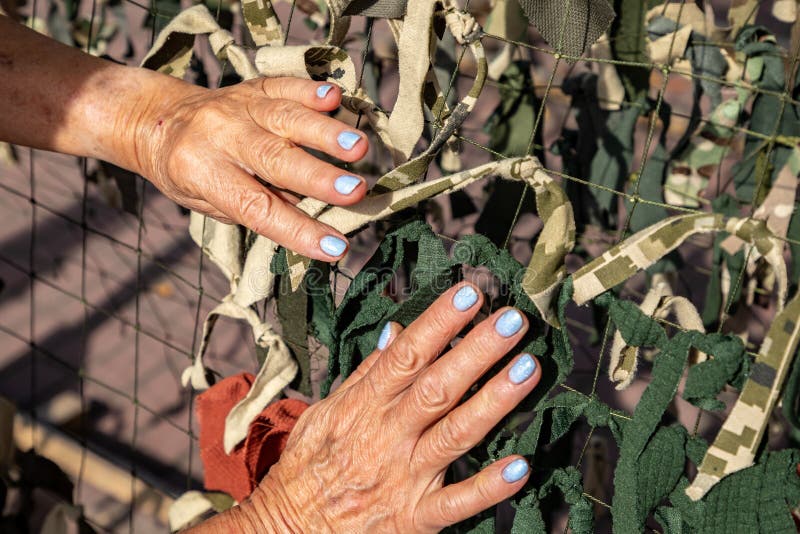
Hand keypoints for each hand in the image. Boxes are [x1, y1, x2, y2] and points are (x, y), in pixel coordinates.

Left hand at [133, 77, 367, 260]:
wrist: (158, 118)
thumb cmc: (187, 173)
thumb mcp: (208, 201)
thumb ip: (256, 206)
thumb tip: (312, 214)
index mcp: (201, 171)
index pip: (255, 207)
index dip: (296, 229)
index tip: (334, 247)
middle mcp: (219, 134)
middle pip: (275, 159)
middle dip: (319, 178)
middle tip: (356, 192)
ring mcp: (238, 106)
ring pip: (286, 118)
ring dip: (326, 133)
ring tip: (358, 147)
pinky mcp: (254, 87)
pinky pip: (284, 86)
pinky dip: (310, 90)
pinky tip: (336, 96)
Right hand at [240, 282, 540, 531]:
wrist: (289, 530)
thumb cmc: (310, 466)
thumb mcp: (326, 411)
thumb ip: (366, 373)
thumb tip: (397, 331)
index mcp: (365, 405)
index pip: (407, 356)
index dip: (439, 323)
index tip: (469, 294)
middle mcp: (388, 436)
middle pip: (437, 387)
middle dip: (476, 351)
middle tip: (512, 320)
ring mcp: (404, 477)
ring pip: (454, 434)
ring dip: (494, 401)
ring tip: (528, 368)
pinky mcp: (415, 518)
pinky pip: (456, 503)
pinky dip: (488, 487)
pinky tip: (520, 466)